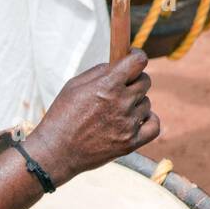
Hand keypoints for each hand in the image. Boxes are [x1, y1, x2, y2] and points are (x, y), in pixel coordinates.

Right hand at [24, 50, 159, 187]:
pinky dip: (148, 120)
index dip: (137, 56)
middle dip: (134, 81)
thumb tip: (118, 65)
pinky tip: (136, 120)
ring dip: (135, 103)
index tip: (133, 58)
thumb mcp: (74, 86)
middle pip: (145, 81)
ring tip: (116, 111)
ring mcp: (127, 124)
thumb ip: (99, 72)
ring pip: (146, 103)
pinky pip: (153, 125)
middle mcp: (121, 103)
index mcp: (107, 85)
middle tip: (119, 88)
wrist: (56, 152)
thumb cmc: (61, 117)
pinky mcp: (130, 143)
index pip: (138, 61)